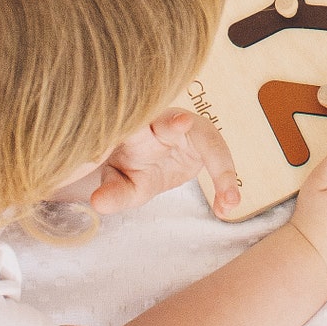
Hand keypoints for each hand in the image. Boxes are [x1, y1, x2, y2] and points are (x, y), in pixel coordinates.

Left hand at [89, 109, 239, 218]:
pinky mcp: (207, 140)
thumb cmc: (131, 166)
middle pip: (177, 119)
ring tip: (228, 202)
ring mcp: (191, 128)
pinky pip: (221, 160)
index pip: (144, 119)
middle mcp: (164, 121)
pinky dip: (225, 184)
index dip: (164, 121)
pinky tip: (225, 206)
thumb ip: (112, 193)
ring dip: (223, 172)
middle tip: (192, 132)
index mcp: (138, 128)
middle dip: (186, 125)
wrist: (149, 160)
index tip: (181, 123)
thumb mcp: (120, 183)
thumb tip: (98, 203)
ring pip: (211, 142)